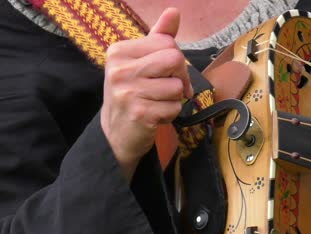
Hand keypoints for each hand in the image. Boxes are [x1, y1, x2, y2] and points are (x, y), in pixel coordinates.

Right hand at [100, 8, 192, 179]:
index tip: (169, 73)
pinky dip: (172, 113)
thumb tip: (174, 12)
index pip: (167, 43)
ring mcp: (128, 92)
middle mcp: (120, 69)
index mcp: (119, 51)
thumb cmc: (133, 91)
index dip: (176, 59)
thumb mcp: (141, 61)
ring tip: (157, 102)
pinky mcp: (140, 113)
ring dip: (175, 98)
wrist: (116, 131)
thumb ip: (159, 36)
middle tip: (170, 89)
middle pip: (175, 59)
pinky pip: (175, 107)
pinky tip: (156, 115)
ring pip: (177, 86)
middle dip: (180, 77)